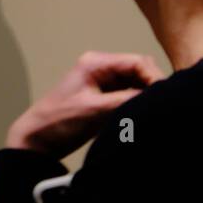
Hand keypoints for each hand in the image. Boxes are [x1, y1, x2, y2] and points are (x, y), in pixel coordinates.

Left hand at [6, 51, 165, 157]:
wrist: (37, 141)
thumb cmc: (57, 121)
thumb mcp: (94, 110)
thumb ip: (126, 100)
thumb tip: (157, 95)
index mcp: (95, 63)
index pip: (138, 62)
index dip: (155, 77)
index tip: (166, 95)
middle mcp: (102, 68)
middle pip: (141, 71)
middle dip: (153, 86)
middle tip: (164, 106)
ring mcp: (104, 83)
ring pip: (138, 84)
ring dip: (147, 96)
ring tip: (156, 112)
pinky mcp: (105, 98)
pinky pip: (131, 96)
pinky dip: (139, 104)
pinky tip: (145, 115)